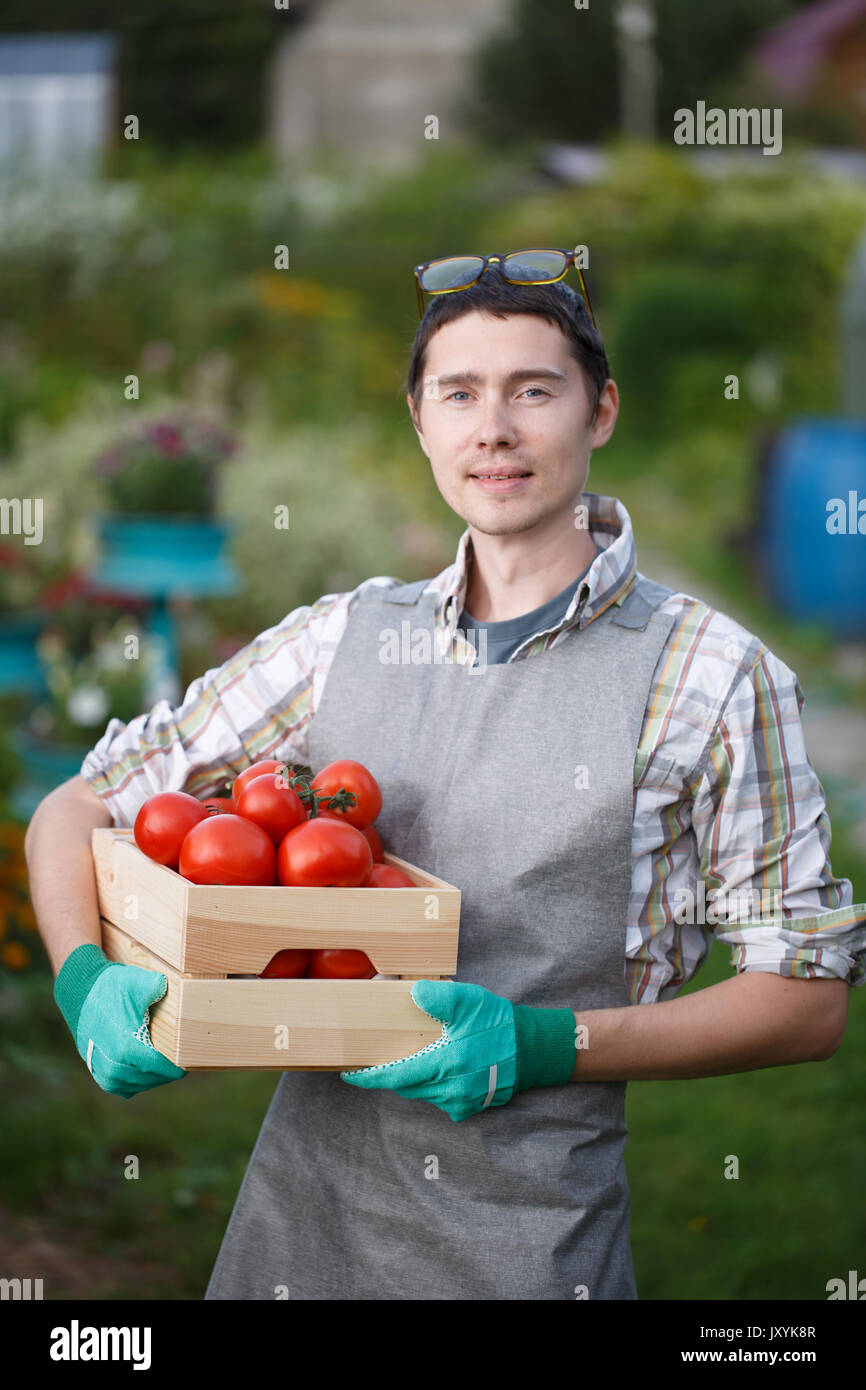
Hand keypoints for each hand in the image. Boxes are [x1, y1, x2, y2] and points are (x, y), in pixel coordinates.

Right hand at [55, 945, 186, 1097]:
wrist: (82, 997)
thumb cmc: (111, 990)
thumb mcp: (134, 982)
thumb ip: (154, 986)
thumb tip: (166, 986)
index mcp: (127, 1049)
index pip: (164, 1068)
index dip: (180, 1064)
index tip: (191, 1056)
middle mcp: (115, 1069)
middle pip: (156, 1077)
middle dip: (168, 1067)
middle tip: (180, 1053)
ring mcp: (108, 1077)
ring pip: (143, 1083)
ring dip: (155, 1074)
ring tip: (164, 1057)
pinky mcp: (103, 1079)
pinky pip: (130, 1087)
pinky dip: (140, 1078)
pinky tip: (146, 1063)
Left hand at [341, 978, 576, 1122]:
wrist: (532, 1049)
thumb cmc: (499, 1024)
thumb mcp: (469, 1001)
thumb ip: (439, 998)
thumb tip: (412, 991)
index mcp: (444, 1065)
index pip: (395, 1076)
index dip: (369, 1078)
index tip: (349, 1075)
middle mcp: (449, 1089)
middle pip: (406, 1085)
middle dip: (393, 1072)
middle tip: (382, 1056)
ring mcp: (460, 1102)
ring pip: (423, 1092)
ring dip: (416, 1076)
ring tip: (418, 1054)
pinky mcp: (469, 1107)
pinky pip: (440, 1098)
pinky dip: (435, 1084)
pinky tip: (443, 1066)